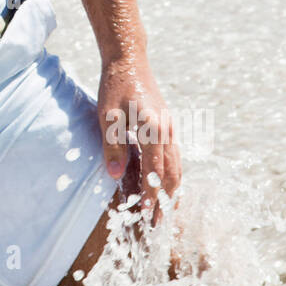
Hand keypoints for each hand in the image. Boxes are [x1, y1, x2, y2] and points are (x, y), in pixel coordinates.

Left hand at [97, 57, 181, 223]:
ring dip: (173, 190)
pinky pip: (174, 156)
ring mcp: (169, 128)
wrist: (129, 60)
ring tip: (168, 211)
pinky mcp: (166, 126)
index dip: (152, 195)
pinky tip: (165, 184)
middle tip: (160, 224)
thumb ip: (113, 147)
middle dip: (167, 200)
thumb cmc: (115, 87)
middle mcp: (166, 132)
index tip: (148, 215)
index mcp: (153, 130)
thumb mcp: (107, 117)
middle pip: (173, 174)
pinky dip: (172, 175)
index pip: (155, 171)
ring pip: (177, 166)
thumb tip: (116, 177)